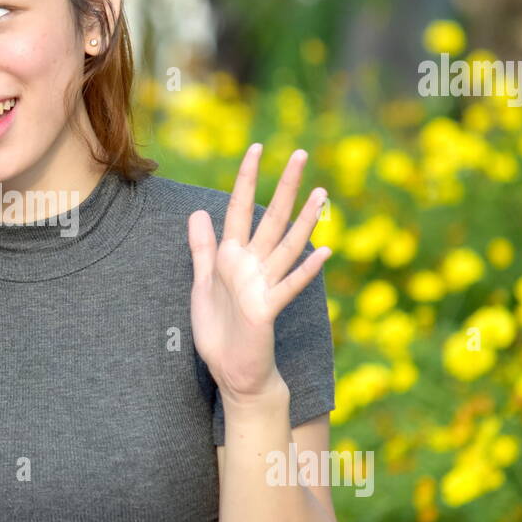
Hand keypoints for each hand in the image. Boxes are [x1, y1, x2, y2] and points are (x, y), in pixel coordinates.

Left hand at [187, 144, 329, 403]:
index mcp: (232, 257)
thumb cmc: (218, 331)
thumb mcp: (202, 284)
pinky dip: (306, 270)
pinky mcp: (267, 310)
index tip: (257, 148)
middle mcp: (252, 266)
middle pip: (270, 219)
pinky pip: (288, 286)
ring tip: (322, 194)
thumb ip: (202, 249)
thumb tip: (198, 212)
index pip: (239, 210)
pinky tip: (324, 252)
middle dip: (285, 187)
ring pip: (287, 246)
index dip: (247, 180)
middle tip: (302, 155)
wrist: (231, 372)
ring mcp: (263, 286)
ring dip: (304, 221)